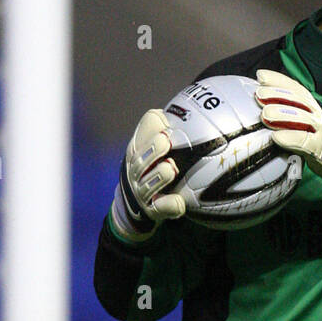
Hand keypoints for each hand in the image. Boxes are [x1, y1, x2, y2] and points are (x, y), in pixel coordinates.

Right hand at [111, 109, 185, 241]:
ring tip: (171, 168)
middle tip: (166, 141)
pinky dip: (169, 206)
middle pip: (139, 162)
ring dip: (158, 176)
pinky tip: (180, 203)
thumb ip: (165, 131)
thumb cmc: (153, 168)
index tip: (163, 124)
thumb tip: (185, 110)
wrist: (137, 205)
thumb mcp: (153, 149)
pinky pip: (159, 209)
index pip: (138, 140)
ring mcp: (141, 193)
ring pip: (146, 186)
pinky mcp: (151, 210)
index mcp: (137, 155)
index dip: (148, 131)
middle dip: (152, 150)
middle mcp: (135, 174)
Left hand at [255, 70, 321, 198]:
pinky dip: (290, 138)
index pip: (294, 87)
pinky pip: (304, 141)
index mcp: (311, 104)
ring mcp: (320, 129)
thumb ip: (288, 111)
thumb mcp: (304, 121)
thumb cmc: (315, 140)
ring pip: (301, 117)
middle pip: (297, 99)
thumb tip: (261, 102)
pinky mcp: (320, 147)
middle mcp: (316, 113)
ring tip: (265, 114)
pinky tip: (277, 137)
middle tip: (259, 94)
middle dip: (277, 94)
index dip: (278, 80)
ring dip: (282, 114)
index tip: (261, 76)